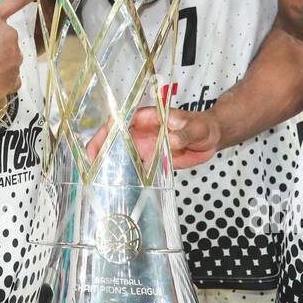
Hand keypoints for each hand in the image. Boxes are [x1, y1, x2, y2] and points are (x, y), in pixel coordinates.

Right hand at [86, 107, 221, 170]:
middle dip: (100, 148)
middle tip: (91, 163)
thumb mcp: (196, 127)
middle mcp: (142, 131)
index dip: (108, 130)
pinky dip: (124, 175)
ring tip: (98, 177)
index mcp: (148, 117)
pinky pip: (133, 167)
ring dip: (108, 163)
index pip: (122, 120)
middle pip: (114, 137)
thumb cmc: (203, 125)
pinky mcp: (150, 159)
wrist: (212, 137)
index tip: (100, 141)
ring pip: (120, 152)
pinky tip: (117, 185)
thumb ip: (184, 133)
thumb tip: (172, 140)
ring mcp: (144, 145)